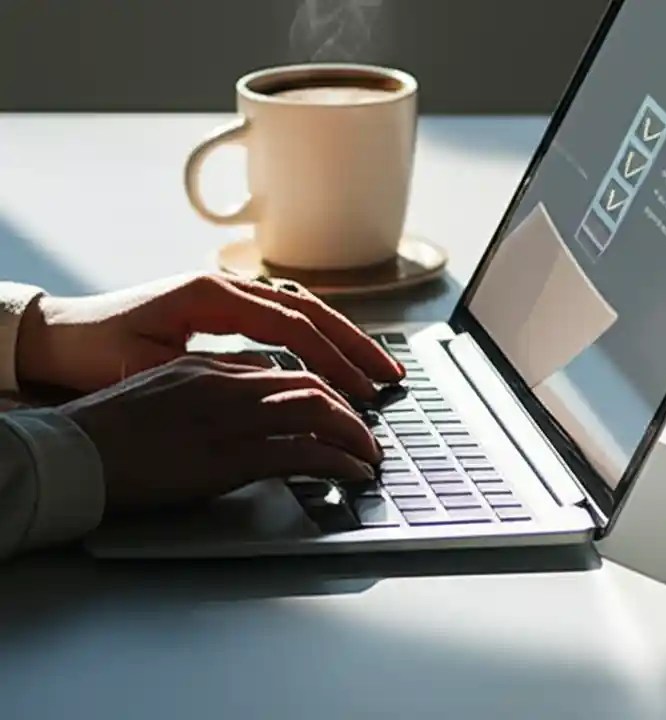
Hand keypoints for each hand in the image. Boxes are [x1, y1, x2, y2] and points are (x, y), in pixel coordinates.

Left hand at [16, 273, 402, 400]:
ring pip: (302, 309)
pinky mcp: (223, 306)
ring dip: (342, 337)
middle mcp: (225, 285)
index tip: (359, 389)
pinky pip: (285, 315)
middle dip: (355, 344)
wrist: (59, 336)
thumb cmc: (97, 355)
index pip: (292, 325)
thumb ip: (217, 372)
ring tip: (376, 366)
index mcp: (211, 296)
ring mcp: (226, 292)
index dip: (333, 359)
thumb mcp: (155, 370)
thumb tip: (274, 380)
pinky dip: (317, 335)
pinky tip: (336, 356)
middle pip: (309, 309)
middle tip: (389, 376)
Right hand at [60, 356, 379, 511]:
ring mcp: (230, 421)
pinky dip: (338, 461)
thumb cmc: (112, 429)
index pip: (287, 367)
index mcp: (211, 367)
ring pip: (316, 412)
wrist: (71, 454)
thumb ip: (212, 381)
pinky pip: (302, 453)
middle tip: (371, 428)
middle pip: (312, 384)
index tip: (347, 402)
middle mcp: (227, 386)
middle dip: (352, 406)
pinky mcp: (229, 460)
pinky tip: (354, 472)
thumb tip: (259, 382)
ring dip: (355, 433)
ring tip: (371, 453)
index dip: (327, 384)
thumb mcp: (165, 388)